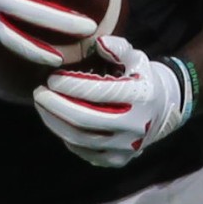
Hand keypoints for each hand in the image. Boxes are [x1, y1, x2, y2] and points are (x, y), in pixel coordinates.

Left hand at [33, 35, 195, 164]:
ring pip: (79, 138)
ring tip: (42, 106)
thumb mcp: (135, 57)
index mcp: (141, 95)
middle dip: (54, 105)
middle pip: (83, 118)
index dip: (70, 85)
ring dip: (54, 122)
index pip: (98, 91)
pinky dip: (66, 136)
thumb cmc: (141, 78)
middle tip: (38, 92)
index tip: (52, 78)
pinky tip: (58, 122)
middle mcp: (135, 124)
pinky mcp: (117, 160)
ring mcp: (126, 146)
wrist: (163, 110)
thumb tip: (98, 42)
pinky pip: (83, 151)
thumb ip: (117, 47)